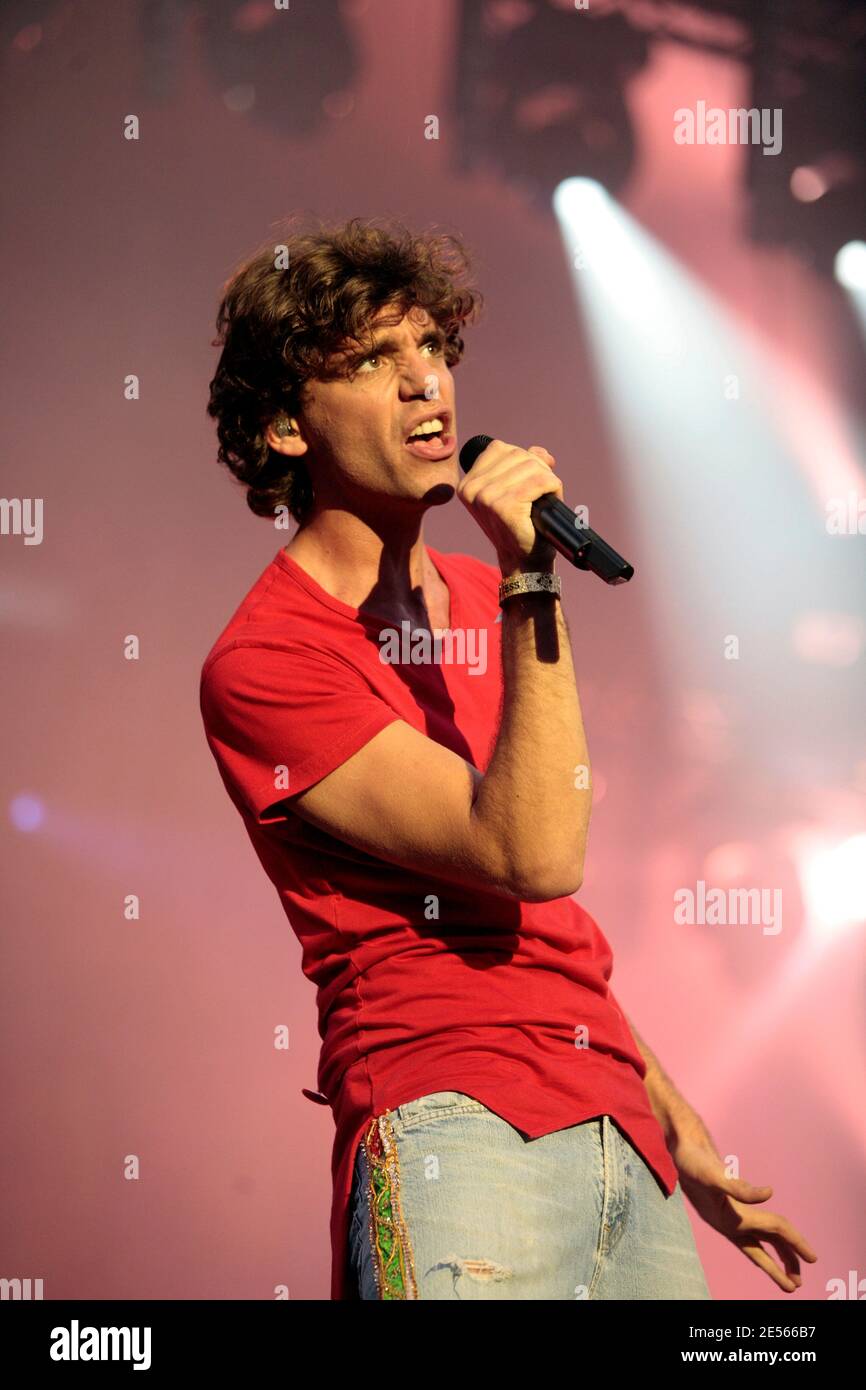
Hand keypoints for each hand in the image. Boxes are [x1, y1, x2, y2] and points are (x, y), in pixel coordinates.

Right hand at [456, 440, 562, 574]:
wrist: (523, 560)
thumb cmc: (520, 526)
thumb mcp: (515, 490)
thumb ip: (523, 466)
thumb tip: (540, 451)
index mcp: (468, 483)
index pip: (499, 449)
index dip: (522, 457)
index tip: (532, 477)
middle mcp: (472, 488)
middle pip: (516, 455)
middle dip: (538, 467)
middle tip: (544, 489)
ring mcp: (486, 496)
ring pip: (531, 466)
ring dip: (547, 479)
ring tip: (546, 496)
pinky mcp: (504, 506)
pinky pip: (539, 482)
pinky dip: (552, 487)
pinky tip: (551, 499)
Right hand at [670, 1127, 817, 1292]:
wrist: (679, 1152)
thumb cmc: (693, 1163)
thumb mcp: (713, 1175)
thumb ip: (739, 1187)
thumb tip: (769, 1193)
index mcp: (733, 1218)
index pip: (773, 1230)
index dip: (795, 1242)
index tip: (813, 1258)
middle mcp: (732, 1224)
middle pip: (764, 1249)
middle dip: (783, 1265)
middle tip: (798, 1285)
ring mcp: (729, 1218)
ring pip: (759, 1242)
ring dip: (776, 1255)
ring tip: (791, 1270)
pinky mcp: (728, 1210)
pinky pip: (752, 1230)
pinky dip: (766, 1237)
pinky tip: (771, 1237)